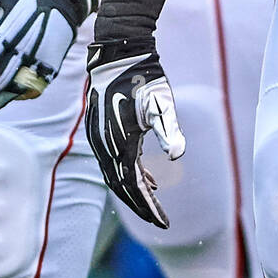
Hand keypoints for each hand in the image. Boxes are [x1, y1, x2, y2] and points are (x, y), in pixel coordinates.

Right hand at [85, 39, 184, 228]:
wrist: (119, 55)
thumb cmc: (144, 78)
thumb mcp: (162, 103)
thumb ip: (170, 130)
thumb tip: (177, 157)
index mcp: (120, 143)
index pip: (133, 186)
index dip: (148, 207)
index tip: (163, 222)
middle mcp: (105, 146)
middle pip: (121, 187)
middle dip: (140, 206)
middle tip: (159, 222)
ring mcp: (100, 139)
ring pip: (115, 176)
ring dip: (134, 191)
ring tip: (154, 204)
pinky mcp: (101, 131)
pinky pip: (114, 162)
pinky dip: (130, 174)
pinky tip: (147, 177)